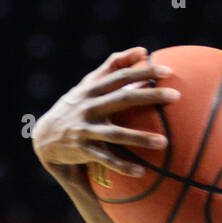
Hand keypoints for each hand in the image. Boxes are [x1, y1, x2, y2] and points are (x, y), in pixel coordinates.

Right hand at [32, 47, 179, 178]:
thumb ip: (113, 67)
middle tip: (177, 96)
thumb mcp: (89, 85)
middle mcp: (89, 106)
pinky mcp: (81, 150)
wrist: (45, 137)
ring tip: (164, 142)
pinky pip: (105, 159)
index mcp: (93, 89)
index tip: (168, 72)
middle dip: (149, 96)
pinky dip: (122, 166)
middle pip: (123, 99)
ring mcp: (84, 128)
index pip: (121, 76)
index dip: (143, 72)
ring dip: (139, 137)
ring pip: (115, 133)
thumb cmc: (78, 106)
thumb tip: (143, 50)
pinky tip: (142, 172)